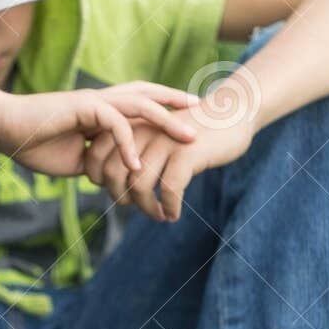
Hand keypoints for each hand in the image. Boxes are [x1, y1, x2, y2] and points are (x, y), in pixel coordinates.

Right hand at [0, 81, 200, 177]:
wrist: (6, 131)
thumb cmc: (36, 144)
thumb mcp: (77, 160)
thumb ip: (101, 162)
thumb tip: (118, 177)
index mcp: (101, 111)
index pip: (141, 104)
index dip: (166, 108)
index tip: (192, 119)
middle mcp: (101, 101)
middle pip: (148, 94)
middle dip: (177, 103)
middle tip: (205, 113)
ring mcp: (93, 102)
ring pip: (139, 105)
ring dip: (166, 120)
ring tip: (188, 136)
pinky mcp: (81, 107)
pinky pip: (113, 124)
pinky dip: (127, 144)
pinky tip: (137, 164)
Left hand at [85, 77, 259, 219]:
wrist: (231, 113)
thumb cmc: (193, 132)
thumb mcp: (158, 138)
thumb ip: (137, 153)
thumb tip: (117, 185)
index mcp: (131, 126)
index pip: (97, 157)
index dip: (101, 181)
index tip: (119, 194)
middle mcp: (143, 131)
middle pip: (113, 173)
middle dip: (121, 197)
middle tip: (137, 208)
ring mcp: (165, 141)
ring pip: (140, 185)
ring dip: (147, 208)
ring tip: (158, 215)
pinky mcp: (187, 152)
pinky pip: (170, 188)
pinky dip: (170, 207)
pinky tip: (173, 214)